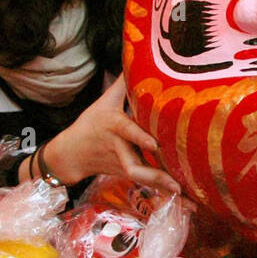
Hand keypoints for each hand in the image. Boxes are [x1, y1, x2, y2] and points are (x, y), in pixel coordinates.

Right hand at [45, 74, 180, 192]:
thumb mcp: (104, 102)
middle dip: (154, 174)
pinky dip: (164, 192)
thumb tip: (137, 57)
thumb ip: (124, 84)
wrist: (71, 154)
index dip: (139, 138)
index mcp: (113, 127)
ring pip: (141, 178)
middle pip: (135, 165)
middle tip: (175, 182)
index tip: (154, 144)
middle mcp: (119, 148)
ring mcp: (123, 164)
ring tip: (184, 193)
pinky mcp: (127, 174)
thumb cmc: (90, 124)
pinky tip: (185, 200)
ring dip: (162, 187)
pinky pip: (147, 184)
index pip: (127, 131)